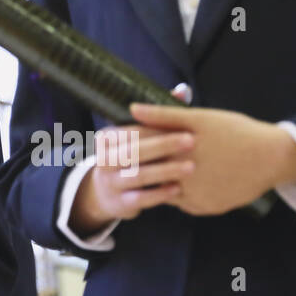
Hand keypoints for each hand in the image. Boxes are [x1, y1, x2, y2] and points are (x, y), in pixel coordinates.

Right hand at [70, 124, 195, 232]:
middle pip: (134, 151)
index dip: (156, 127)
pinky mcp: (119, 203)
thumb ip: (159, 115)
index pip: (131, 130)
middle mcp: (104, 160)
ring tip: (190, 167)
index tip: (183, 125)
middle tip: (190, 141)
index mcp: (106, 139)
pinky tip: (177, 188)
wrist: (107, 194)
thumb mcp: (135, 138)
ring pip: (138, 175)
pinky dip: (159, 194)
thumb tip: (182, 91)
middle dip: (163, 145)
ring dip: (166, 170)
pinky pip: (140, 198)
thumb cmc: (131, 158)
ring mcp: (111, 183)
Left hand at [128, 102, 295, 215]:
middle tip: (131, 156)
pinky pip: (180, 201)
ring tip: (150, 169)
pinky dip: (174, 192)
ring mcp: (195, 195)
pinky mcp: (205, 208)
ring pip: (162, 188)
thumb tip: (132, 108)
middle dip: (137, 162)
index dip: (128, 140)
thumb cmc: (236, 132)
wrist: (272, 158)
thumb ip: (164, 115)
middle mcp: (184, 175)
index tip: (117, 136)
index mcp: (179, 148)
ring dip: (154, 180)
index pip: (142, 145)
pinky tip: (174, 182)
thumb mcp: (201, 118)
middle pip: (149, 169)